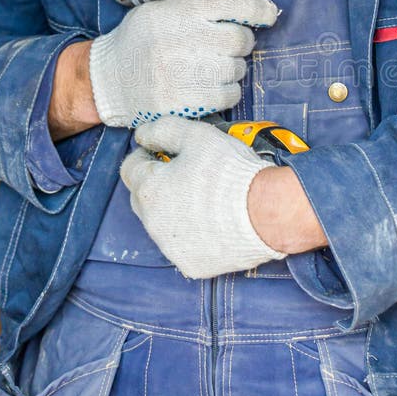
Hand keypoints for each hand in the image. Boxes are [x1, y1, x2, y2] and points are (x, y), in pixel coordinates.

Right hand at [89, 0, 277, 126]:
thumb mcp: (160, 12)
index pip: (227, 3)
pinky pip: (229, 95)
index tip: (268, 13)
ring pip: (237, 69)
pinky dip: (227, 91)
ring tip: (212, 66)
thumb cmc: (139, 43)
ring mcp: (184, 74)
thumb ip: (197, 9)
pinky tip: (211, 86)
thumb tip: (245, 8)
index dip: (256, 7)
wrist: (109, 81)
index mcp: (176, 14)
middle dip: (241, 42)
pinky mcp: (186, 102)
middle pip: (238, 39)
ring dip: (233, 67)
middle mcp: (181, 41)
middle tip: (229, 45)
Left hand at [121, 116, 285, 277]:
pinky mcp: (190, 265)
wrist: (266, 213)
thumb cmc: (230, 172)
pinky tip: (212, 222)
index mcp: (148, 190)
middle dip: (156, 183)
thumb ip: (163, 130)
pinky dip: (192, 234)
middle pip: (143, 198)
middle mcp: (152, 223)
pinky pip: (183, 246)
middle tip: (185, 172)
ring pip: (162, 224)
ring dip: (173, 209)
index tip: (163, 150)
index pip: (130, 168)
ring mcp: (171, 248)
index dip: (145, 154)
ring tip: (203, 198)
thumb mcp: (196, 135)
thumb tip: (142, 133)